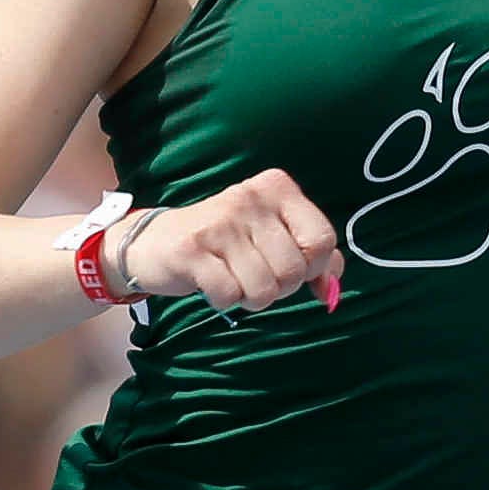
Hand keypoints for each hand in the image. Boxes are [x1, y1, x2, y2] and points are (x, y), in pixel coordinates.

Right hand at [118, 169, 342, 312]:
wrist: (156, 241)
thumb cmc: (226, 243)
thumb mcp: (273, 237)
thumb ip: (313, 259)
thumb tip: (332, 290)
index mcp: (277, 188)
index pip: (323, 240)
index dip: (314, 267)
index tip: (293, 267)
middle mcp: (249, 198)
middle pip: (294, 270)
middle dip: (279, 288)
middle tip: (256, 276)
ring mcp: (220, 223)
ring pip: (264, 288)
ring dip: (251, 298)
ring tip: (234, 279)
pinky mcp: (192, 250)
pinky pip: (229, 295)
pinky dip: (224, 301)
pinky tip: (212, 283)